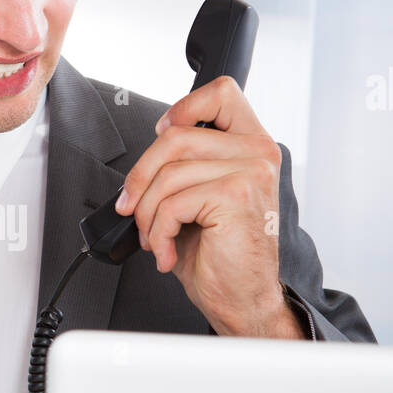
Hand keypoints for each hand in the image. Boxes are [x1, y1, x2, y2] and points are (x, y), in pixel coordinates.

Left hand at [114, 75, 302, 336]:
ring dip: (148, 213)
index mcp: (252, 146)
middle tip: (134, 208)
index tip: (160, 135)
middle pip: (176, 136)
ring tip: (155, 237)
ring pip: (169, 173)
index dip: (184, 108)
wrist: (244, 300)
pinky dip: (159, 232)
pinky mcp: (235, 196)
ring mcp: (250, 172)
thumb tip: (146, 156)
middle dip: (141, 177)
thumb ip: (187, 165)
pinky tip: (167, 251)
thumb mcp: (202, 197)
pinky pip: (172, 202)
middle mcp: (257, 154)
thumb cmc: (223, 255)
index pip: (221, 92)